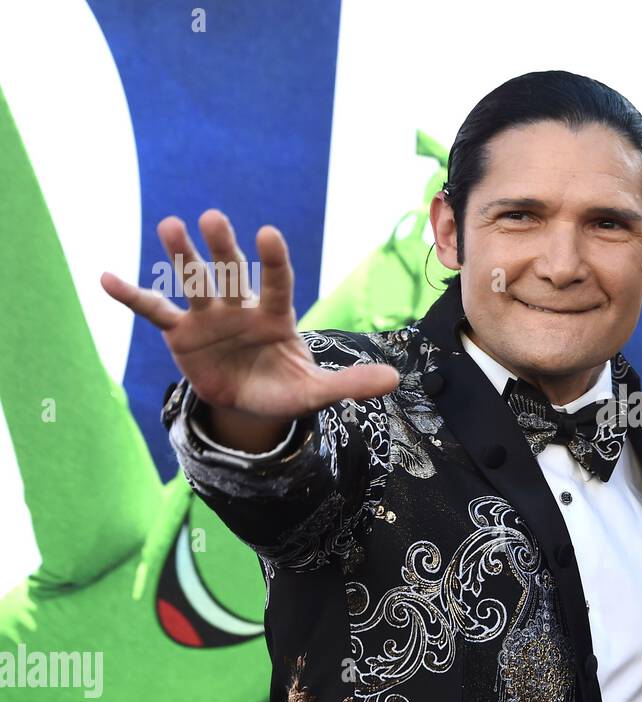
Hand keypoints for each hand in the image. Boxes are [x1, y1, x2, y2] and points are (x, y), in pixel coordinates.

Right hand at [102, 209, 398, 427]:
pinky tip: (106, 277)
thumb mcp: (317, 391)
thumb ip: (351, 382)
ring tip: (169, 225)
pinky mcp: (180, 333)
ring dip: (181, 256)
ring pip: (194, 281)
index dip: (272, 261)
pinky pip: (153, 312)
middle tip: (214, 218)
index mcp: (276, 315)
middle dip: (223, 247)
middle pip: (231, 271)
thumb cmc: (284, 388)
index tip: (269, 234)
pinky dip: (132, 296)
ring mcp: (208, 316)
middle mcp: (241, 307)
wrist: (249, 403)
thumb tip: (396, 378)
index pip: (276, 282)